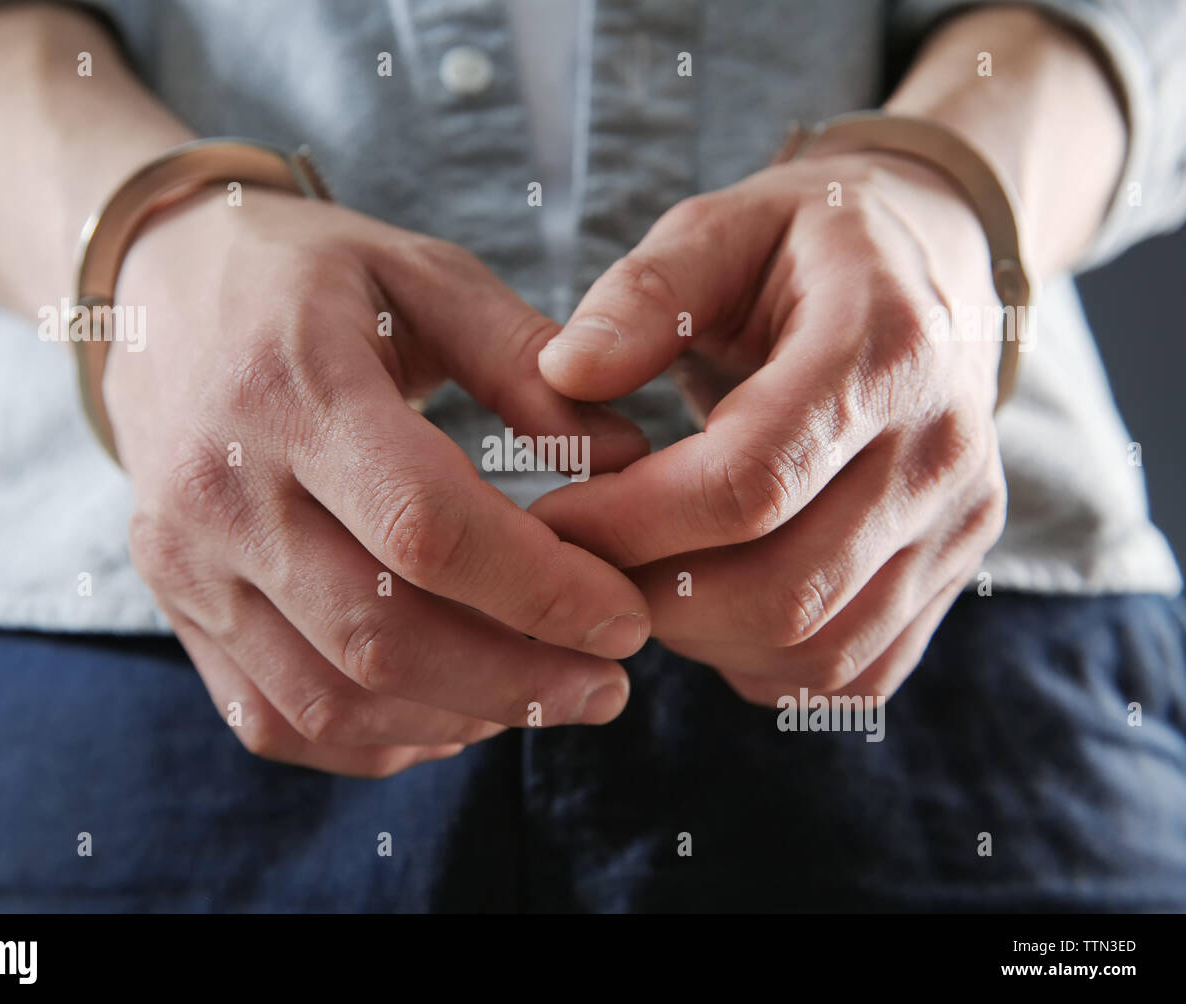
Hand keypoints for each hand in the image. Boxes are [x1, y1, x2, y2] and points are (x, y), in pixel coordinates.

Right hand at [106, 189, 651, 775]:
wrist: (154, 296)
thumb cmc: (308, 279)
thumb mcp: (423, 277)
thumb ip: (525, 360)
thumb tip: (628, 460)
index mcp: (291, 390)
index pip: (425, 527)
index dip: (540, 590)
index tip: (625, 618)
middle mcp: (221, 491)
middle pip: (379, 636)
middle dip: (516, 680)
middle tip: (609, 687)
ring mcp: (186, 564)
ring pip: (329, 697)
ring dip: (458, 719)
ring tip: (545, 699)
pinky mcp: (178, 609)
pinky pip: (278, 719)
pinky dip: (378, 738)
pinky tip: (452, 713)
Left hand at [532, 152, 1007, 703]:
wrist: (920, 276)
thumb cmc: (797, 252)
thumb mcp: (718, 230)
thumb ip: (643, 294)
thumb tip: (564, 376)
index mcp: (886, 350)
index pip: (751, 483)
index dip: (631, 521)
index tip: (550, 518)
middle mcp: (943, 452)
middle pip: (785, 590)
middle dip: (653, 596)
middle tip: (577, 567)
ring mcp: (961, 526)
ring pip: (816, 648)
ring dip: (698, 637)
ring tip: (637, 576)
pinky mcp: (955, 576)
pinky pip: (849, 673)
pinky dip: (758, 661)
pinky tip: (705, 606)